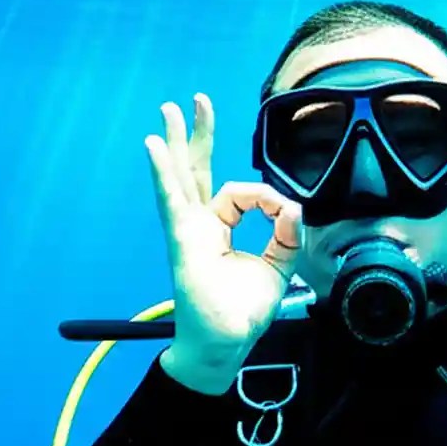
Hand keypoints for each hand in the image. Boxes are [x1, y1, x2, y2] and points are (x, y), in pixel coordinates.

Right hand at [145, 93, 301, 394]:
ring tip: (167, 110)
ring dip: (175, 142)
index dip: (267, 198)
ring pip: (181, 177)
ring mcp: (188, 230)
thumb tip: (293, 205)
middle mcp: (200, 225)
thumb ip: (286, 235)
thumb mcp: (278, 267)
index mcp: (220, 229)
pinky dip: (163, 172)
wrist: (225, 343)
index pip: (242, 194)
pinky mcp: (183, 240)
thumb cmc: (242, 312)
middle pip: (196, 171)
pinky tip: (153, 146)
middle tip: (192, 102)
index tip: (285, 215)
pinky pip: (172, 200)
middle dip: (196, 135)